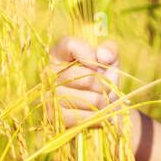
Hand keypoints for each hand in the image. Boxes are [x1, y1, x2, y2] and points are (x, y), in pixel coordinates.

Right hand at [48, 35, 138, 154]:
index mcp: (59, 53)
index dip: (88, 54)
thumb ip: (110, 49)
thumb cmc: (103, 78)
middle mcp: (49, 72)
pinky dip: (94, 116)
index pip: (70, 44)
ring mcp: (49, 94)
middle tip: (104, 87)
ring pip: (84, 98)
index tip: (98, 63)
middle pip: (84, 76)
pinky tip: (96, 112)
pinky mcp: (54, 114)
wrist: (104, 107)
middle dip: (102, 84)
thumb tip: (102, 56)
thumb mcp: (111, 59)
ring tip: (101, 100)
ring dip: (100, 102)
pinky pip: (79, 116)